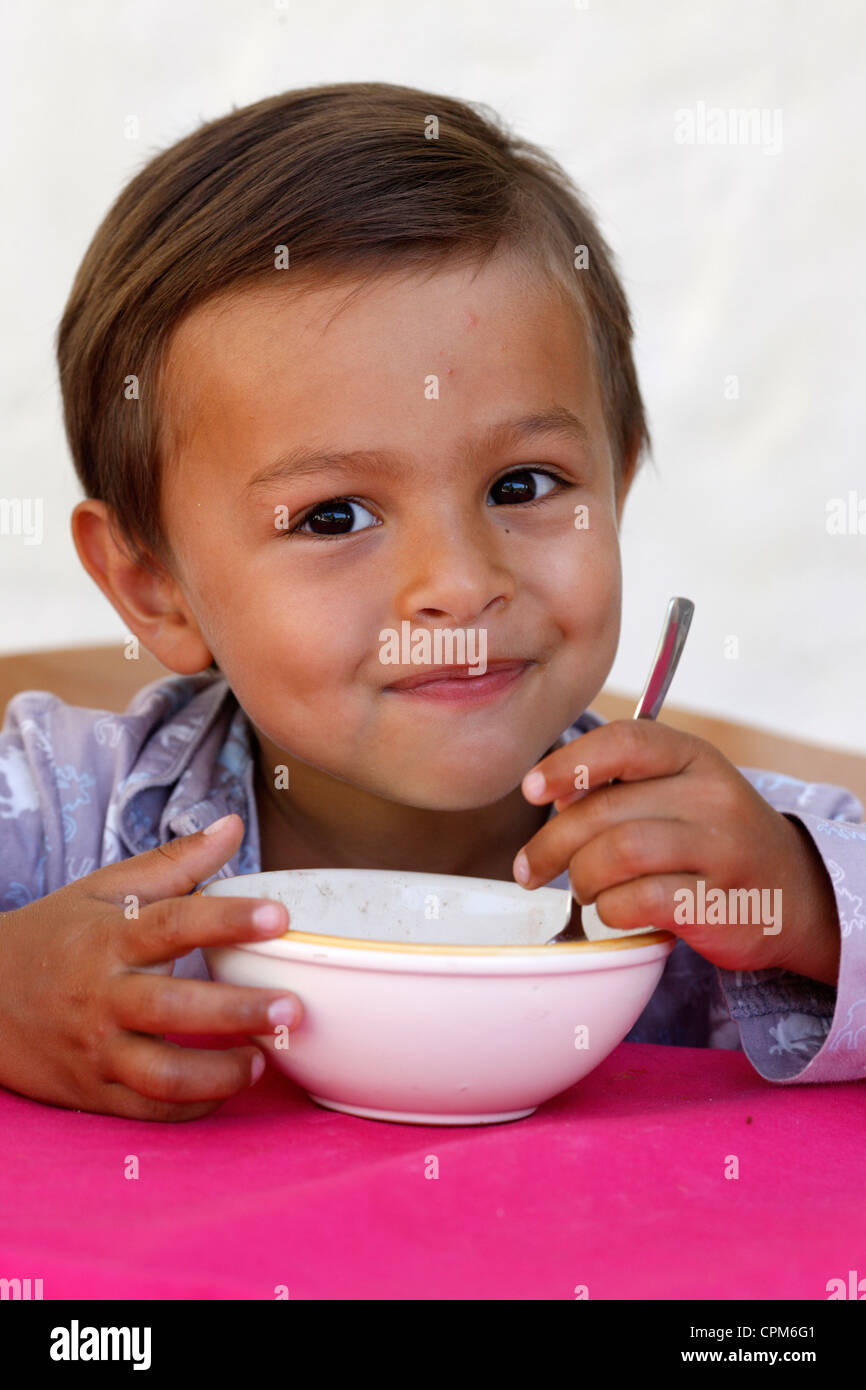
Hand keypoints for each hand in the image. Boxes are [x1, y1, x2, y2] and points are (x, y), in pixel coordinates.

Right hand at [0, 814, 302, 1119]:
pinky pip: (147, 1110)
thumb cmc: (58, 936)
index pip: (173, 924)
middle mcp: (102, 997)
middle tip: (292, 1008)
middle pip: (172, 1008)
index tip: (278, 917)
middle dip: (235, 1011)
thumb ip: (177, 861)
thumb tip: (233, 824)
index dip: (227, 919)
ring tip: (264, 1061)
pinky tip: (229, 1088)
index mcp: (110, 938)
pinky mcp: (92, 1092)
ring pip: (161, 1073)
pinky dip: (192, 1106)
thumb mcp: (108, 889)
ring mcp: (96, 1050)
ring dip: (218, 1072)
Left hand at [512, 720, 840, 983]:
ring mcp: (721, 850)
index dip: (569, 764)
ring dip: (581, 877)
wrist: (795, 892)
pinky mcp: (718, 904)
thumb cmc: (713, 838)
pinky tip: (613, 910)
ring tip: (582, 888)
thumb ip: (620, 786)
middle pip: (606, 810)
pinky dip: (609, 909)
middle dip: (552, 843)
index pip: (624, 742)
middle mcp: (712, 796)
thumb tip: (554, 795)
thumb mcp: (679, 791)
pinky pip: (639, 901)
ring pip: (618, 854)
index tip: (531, 789)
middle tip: (530, 868)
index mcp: (694, 756)